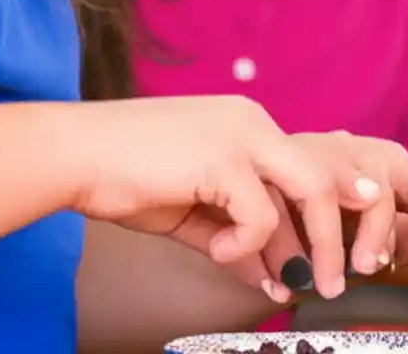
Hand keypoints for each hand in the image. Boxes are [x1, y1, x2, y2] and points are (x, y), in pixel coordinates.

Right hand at [65, 96, 407, 300]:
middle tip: (335, 283)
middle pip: (322, 176)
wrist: (71, 156)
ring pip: (308, 191)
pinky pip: (260, 214)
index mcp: (246, 126)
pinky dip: (247, 244)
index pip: (306, 170)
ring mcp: (240, 133)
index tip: (328, 259)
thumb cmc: (123, 177)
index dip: (323, 218)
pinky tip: (219, 250)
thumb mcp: (191, 214)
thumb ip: (234, 240)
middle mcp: (252, 121)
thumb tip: (270, 279)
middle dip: (336, 234)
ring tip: (301, 285)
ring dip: (312, 248)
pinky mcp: (222, 156)